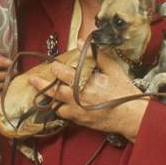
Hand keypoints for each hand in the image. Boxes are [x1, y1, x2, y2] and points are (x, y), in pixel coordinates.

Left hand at [28, 52, 148, 141]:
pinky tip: (61, 105)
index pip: (63, 74)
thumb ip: (96, 55)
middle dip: (41, 85)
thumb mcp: (113, 69)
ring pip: (57, 107)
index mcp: (85, 85)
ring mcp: (79, 113)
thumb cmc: (124, 92)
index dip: (56, 68)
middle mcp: (78, 100)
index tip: (52, 65)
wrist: (132, 116)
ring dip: (52, 100)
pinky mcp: (82, 122)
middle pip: (54, 93)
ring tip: (46, 94)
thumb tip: (82, 42)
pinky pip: (66, 117)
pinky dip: (62, 110)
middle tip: (32, 80)